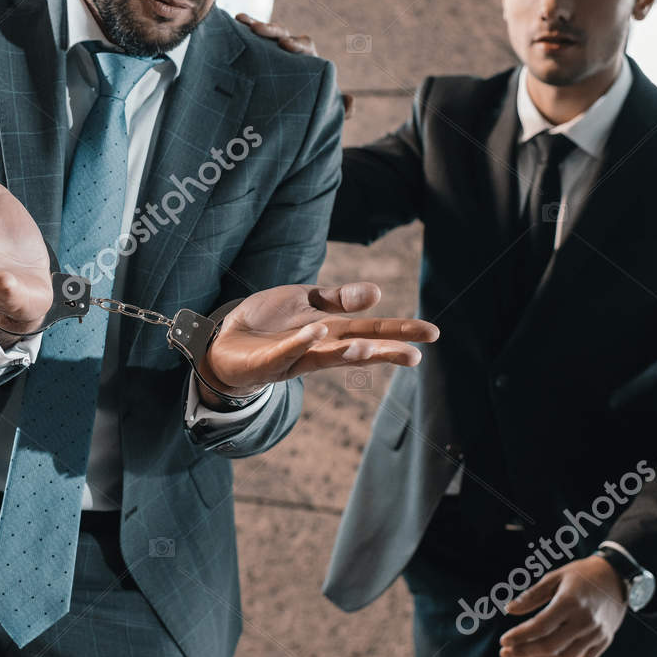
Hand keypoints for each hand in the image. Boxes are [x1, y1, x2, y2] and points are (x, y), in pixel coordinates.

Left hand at [200, 282, 438, 396]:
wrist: (224, 340)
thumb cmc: (268, 323)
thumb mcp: (306, 302)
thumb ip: (339, 299)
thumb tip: (378, 293)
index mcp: (331, 331)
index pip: (371, 330)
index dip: (400, 331)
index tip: (433, 334)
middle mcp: (318, 349)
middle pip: (356, 349)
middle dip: (384, 352)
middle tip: (415, 357)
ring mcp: (293, 358)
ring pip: (324, 358)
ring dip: (346, 354)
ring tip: (367, 348)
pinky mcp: (266, 363)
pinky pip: (286, 352)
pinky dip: (301, 343)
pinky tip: (317, 333)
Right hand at [234, 14, 351, 116]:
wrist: (293, 111)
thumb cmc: (310, 108)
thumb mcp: (325, 111)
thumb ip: (340, 109)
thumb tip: (350, 102)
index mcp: (309, 60)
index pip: (305, 45)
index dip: (296, 43)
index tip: (285, 44)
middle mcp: (292, 51)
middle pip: (284, 33)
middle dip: (273, 30)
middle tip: (259, 30)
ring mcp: (274, 50)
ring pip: (267, 33)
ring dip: (256, 25)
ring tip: (242, 21)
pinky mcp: (259, 52)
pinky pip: (252, 38)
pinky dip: (244, 28)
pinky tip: (234, 21)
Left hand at [498, 555, 627, 656]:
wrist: (617, 576)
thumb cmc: (581, 575)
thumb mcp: (555, 577)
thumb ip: (532, 595)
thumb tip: (509, 610)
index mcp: (570, 601)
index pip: (540, 626)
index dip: (520, 636)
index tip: (503, 641)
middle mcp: (585, 620)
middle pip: (551, 645)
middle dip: (524, 651)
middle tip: (505, 654)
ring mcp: (597, 633)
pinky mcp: (605, 641)